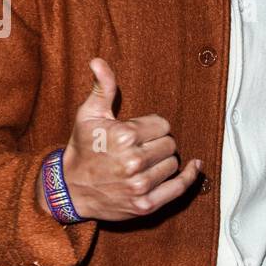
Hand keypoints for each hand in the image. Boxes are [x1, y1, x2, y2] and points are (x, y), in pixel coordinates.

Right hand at [37, 58, 201, 221]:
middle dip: (158, 144)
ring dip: (164, 162)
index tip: (138, 133)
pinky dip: (190, 176)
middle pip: (170, 144)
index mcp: (124, 135)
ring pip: (173, 164)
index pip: (163, 125)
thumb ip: (102, 88)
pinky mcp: (145, 204)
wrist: (70, 188)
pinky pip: (179, 187)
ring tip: (144, 163)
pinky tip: (195, 166)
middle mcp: (134, 161)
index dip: (152, 128)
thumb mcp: (88, 115)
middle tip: (139, 149)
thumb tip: (98, 61)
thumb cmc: (83, 148)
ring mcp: (140, 185)